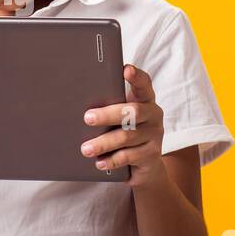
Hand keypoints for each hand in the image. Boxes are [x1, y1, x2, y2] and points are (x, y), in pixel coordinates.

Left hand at [80, 64, 166, 186]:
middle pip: (132, 112)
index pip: (144, 84)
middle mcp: (153, 115)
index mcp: (145, 100)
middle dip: (108, 114)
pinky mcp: (152, 154)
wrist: (146, 166)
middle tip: (87, 118)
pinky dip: (111, 160)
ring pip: (127, 137)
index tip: (125, 69)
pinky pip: (128, 156)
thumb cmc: (126, 134)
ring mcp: (154, 135)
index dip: (136, 76)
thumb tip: (80, 106)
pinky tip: (99, 162)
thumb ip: (110, 108)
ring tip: (86, 148)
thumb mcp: (120, 118)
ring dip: (103, 142)